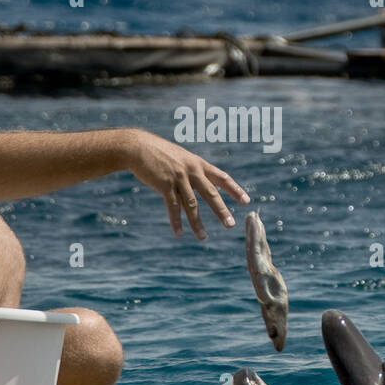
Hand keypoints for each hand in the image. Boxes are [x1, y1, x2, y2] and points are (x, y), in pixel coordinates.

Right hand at [121, 129, 249, 238]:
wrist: (138, 147)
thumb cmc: (159, 153)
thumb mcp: (181, 158)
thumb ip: (192, 171)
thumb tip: (201, 184)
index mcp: (198, 164)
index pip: (222, 177)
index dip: (235, 189)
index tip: (246, 201)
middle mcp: (191, 170)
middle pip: (211, 193)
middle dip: (221, 210)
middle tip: (231, 225)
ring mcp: (178, 178)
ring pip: (192, 204)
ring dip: (197, 223)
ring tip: (203, 237)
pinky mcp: (164, 185)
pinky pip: (173, 206)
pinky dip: (176, 221)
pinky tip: (179, 233)